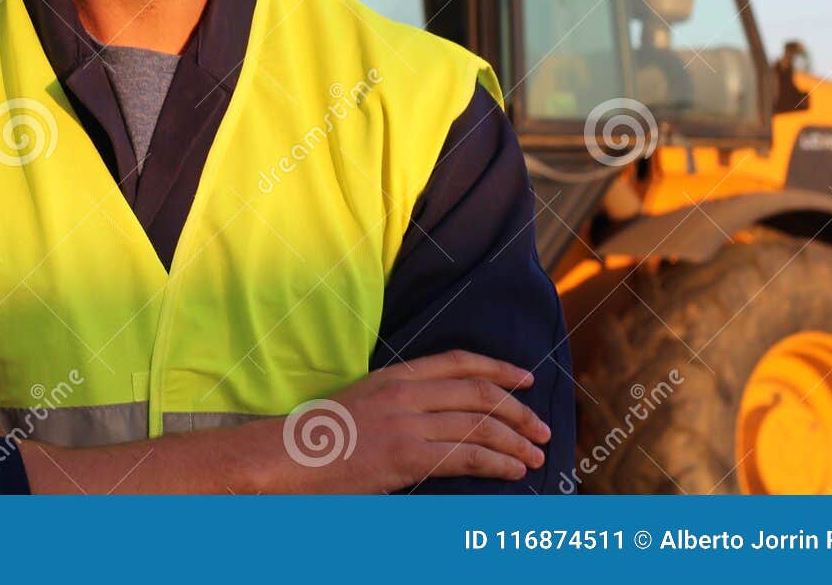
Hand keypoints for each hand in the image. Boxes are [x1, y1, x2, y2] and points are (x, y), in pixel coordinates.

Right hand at [281, 349, 551, 492]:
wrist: (288, 458)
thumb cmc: (322, 439)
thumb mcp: (364, 403)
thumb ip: (403, 402)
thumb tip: (442, 415)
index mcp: (394, 375)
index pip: (458, 361)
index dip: (498, 368)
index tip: (525, 378)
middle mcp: (405, 392)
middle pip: (478, 393)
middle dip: (518, 410)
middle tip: (542, 428)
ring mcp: (407, 423)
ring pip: (479, 425)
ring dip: (516, 440)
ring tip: (536, 455)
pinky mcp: (407, 455)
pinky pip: (466, 455)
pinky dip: (497, 462)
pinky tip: (514, 470)